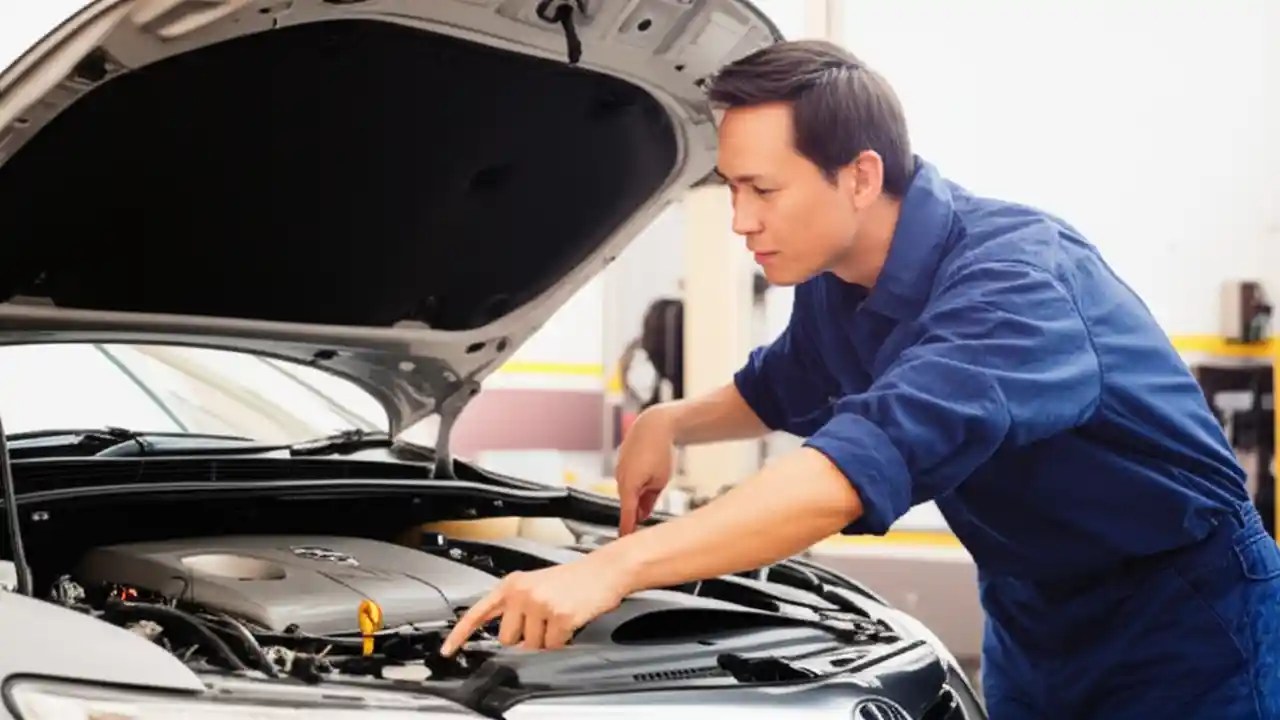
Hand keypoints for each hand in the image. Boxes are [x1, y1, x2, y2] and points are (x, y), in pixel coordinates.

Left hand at [439, 555, 631, 655]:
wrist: (605, 570)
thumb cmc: (574, 579)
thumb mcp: (536, 584)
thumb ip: (515, 605)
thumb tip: (506, 635)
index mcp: (512, 584)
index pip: (479, 612)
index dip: (460, 634)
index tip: (448, 649)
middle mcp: (522, 592)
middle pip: (508, 639)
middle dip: (526, 636)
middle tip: (544, 618)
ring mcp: (539, 604)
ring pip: (532, 644)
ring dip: (547, 637)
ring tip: (560, 614)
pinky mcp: (558, 615)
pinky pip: (553, 645)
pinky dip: (563, 639)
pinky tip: (570, 619)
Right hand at [615, 407, 675, 534]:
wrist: (654, 425)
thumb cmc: (659, 451)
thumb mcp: (660, 481)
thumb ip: (649, 500)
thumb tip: (643, 512)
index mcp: (629, 486)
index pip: (626, 514)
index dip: (626, 529)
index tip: (625, 541)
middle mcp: (620, 479)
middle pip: (627, 503)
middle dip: (635, 513)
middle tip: (642, 525)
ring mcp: (620, 469)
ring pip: (628, 491)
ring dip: (637, 496)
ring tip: (652, 491)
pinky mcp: (622, 462)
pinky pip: (628, 479)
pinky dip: (636, 484)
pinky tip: (647, 479)